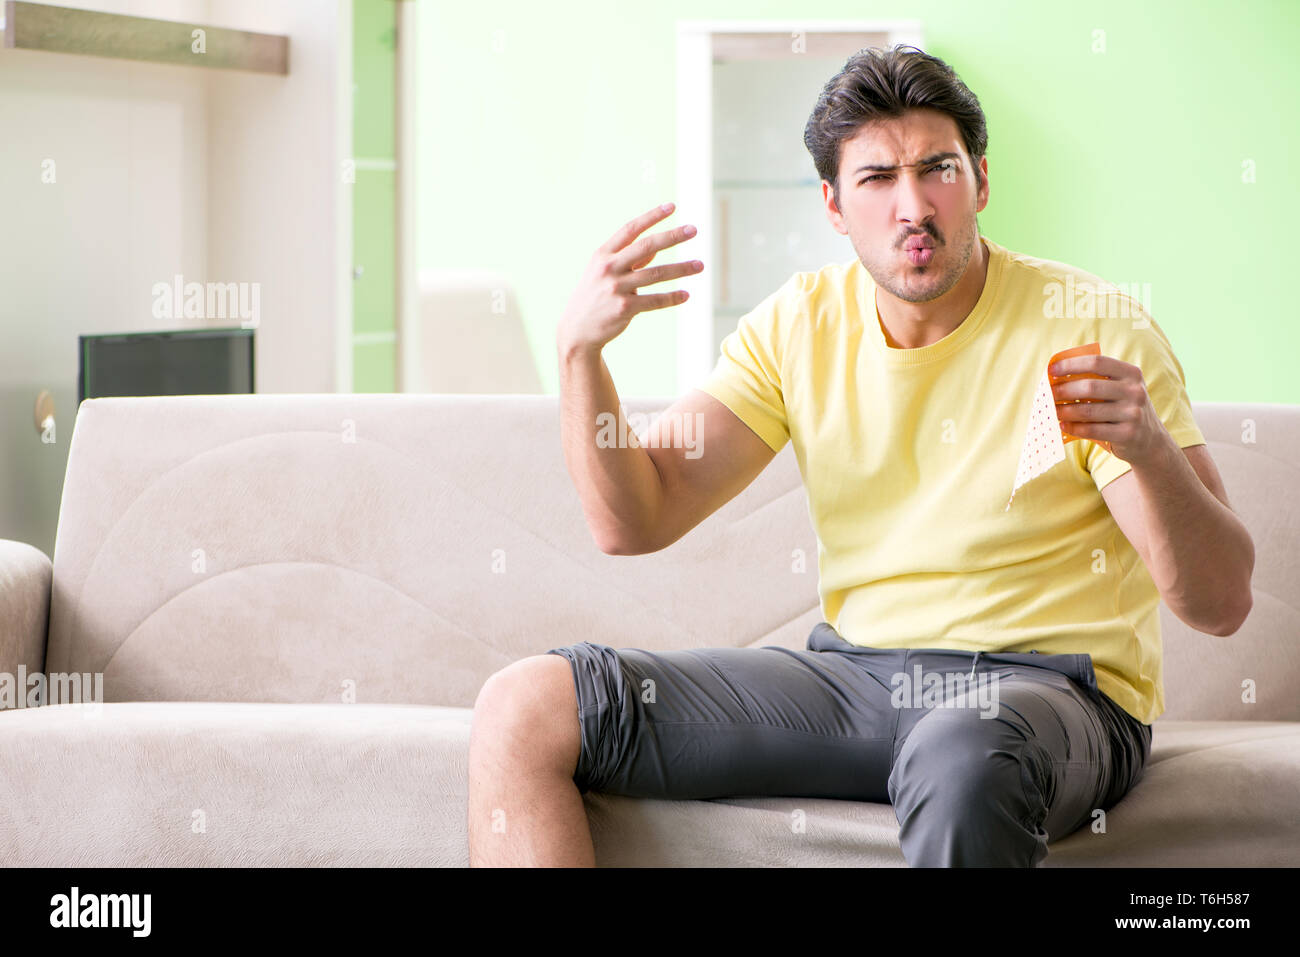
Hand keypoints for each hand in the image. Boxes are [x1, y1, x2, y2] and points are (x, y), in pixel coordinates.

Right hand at [557, 202, 703, 354]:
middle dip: (672, 236)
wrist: (577, 330)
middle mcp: (608, 268)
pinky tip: (686, 295)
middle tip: (694, 229)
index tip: (672, 206)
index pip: (630, 229)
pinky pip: (654, 300)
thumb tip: (656, 249)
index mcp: (603, 254)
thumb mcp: (605, 272)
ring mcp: (616, 288)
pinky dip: (672, 298)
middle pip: (646, 246)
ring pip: (656, 274)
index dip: (652, 217)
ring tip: (700, 265)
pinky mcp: (624, 308)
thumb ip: (630, 260)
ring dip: (681, 268)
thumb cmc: (594, 297)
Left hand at [1048, 353, 1167, 466]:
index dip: (1071, 364)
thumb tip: (1056, 376)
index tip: (1051, 370)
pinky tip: (1062, 425)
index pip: (1097, 362)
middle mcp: (1135, 391)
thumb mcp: (1120, 389)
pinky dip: (1073, 428)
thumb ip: (1096, 380)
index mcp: (1131, 373)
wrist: (1150, 440)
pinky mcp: (1127, 434)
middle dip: (1063, 390)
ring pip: (1088, 410)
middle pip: (1090, 387)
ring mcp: (1133, 413)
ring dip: (1064, 411)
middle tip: (1048, 394)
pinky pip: (1092, 430)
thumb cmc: (1124, 409)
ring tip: (1051, 411)